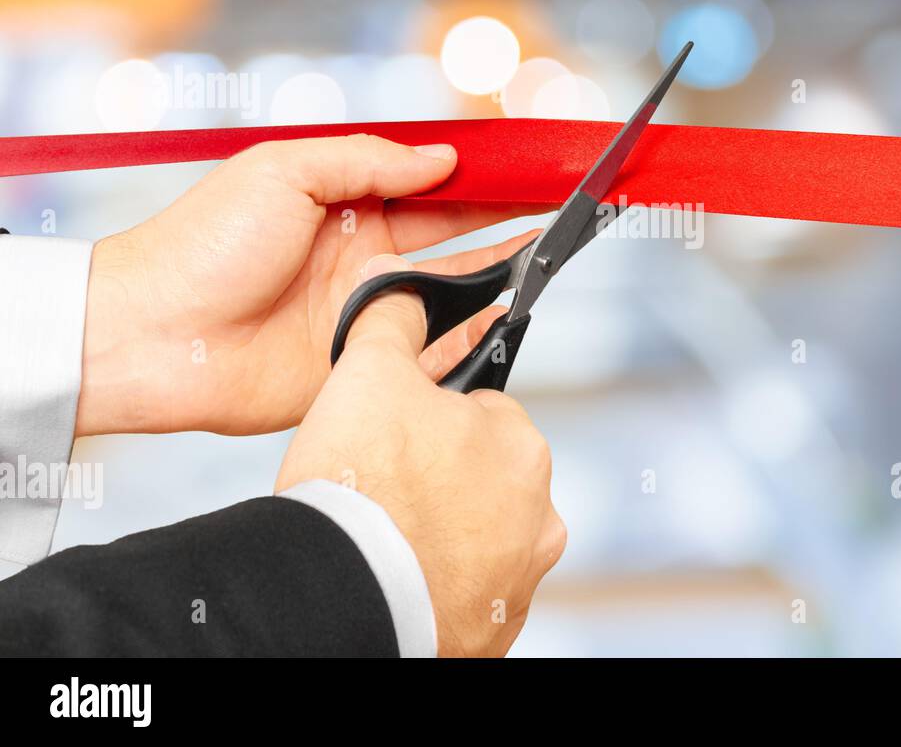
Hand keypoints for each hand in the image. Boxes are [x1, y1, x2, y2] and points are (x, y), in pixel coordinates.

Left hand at [77, 135, 539, 436]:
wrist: (152, 334)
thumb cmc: (203, 243)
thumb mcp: (282, 171)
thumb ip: (367, 162)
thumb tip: (441, 158)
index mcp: (344, 207)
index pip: (430, 188)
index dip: (480, 178)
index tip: (528, 170)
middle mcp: (362, 259)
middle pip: (453, 239)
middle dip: (505, 223)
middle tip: (559, 212)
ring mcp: (364, 313)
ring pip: (449, 294)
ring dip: (496, 276)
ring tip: (545, 256)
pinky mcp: (360, 366)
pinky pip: (426, 352)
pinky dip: (468, 338)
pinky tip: (503, 317)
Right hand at [276, 255, 565, 656]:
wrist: (341, 597)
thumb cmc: (362, 489)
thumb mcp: (368, 375)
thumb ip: (391, 324)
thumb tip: (397, 287)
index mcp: (521, 446)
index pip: (479, 415)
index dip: (427, 421)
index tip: (392, 439)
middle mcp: (538, 515)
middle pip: (481, 478)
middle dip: (439, 479)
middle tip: (383, 490)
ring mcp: (518, 579)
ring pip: (476, 538)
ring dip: (441, 535)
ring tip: (384, 536)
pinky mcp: (490, 633)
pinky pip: (463, 594)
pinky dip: (436, 586)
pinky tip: (396, 576)